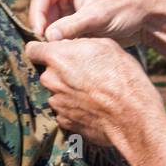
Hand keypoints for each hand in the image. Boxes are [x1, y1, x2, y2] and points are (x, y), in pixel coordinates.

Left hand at [24, 37, 163, 149]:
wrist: (132, 115)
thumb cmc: (123, 77)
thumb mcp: (106, 46)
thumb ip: (81, 44)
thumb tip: (72, 45)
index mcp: (58, 57)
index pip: (33, 49)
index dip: (42, 51)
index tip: (53, 53)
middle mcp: (51, 80)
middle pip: (48, 73)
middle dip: (61, 72)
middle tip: (84, 74)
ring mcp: (56, 103)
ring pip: (57, 93)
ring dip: (69, 92)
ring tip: (94, 93)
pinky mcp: (64, 121)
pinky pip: (65, 111)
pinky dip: (75, 108)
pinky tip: (94, 107)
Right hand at [29, 0, 164, 45]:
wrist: (147, 17)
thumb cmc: (127, 8)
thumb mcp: (98, 16)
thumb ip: (72, 25)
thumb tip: (48, 37)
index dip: (37, 16)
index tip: (40, 35)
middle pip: (42, 9)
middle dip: (44, 27)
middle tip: (48, 46)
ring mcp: (69, 4)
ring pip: (49, 22)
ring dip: (52, 35)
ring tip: (60, 48)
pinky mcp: (74, 18)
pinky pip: (60, 29)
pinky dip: (61, 39)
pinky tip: (67, 48)